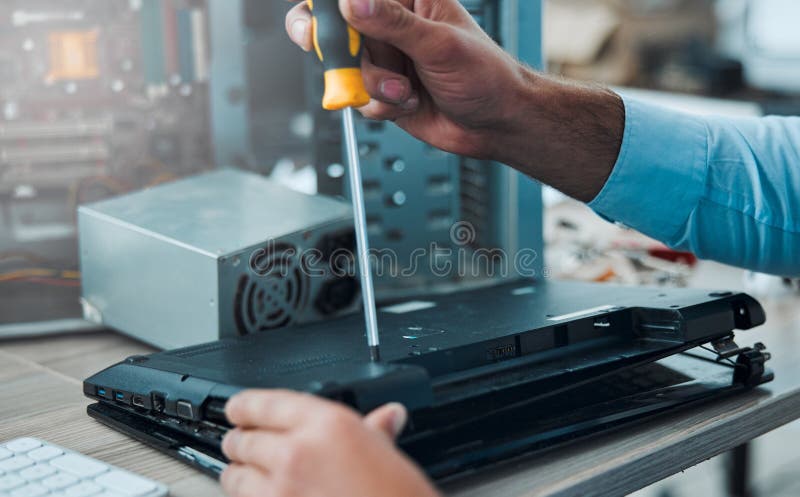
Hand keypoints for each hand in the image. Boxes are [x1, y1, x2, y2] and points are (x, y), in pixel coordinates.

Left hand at [221, 390, 441, 496]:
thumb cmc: (395, 494)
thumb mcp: (388, 452)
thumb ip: (376, 429)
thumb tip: (388, 416)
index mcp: (327, 423)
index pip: (263, 402)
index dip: (243, 405)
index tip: (237, 408)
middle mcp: (297, 451)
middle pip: (243, 438)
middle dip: (239, 440)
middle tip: (241, 441)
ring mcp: (282, 489)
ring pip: (235, 475)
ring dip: (237, 472)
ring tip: (242, 472)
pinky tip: (260, 495)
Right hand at [285, 0, 527, 159]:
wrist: (496, 124)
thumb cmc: (485, 75)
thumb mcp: (439, 44)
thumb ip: (393, 23)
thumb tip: (353, 3)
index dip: (330, 5)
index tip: (319, 20)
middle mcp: (391, 25)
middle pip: (337, 27)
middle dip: (337, 47)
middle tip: (334, 52)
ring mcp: (386, 58)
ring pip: (347, 68)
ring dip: (374, 84)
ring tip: (405, 90)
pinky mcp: (382, 91)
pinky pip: (359, 97)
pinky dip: (380, 105)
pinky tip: (409, 103)